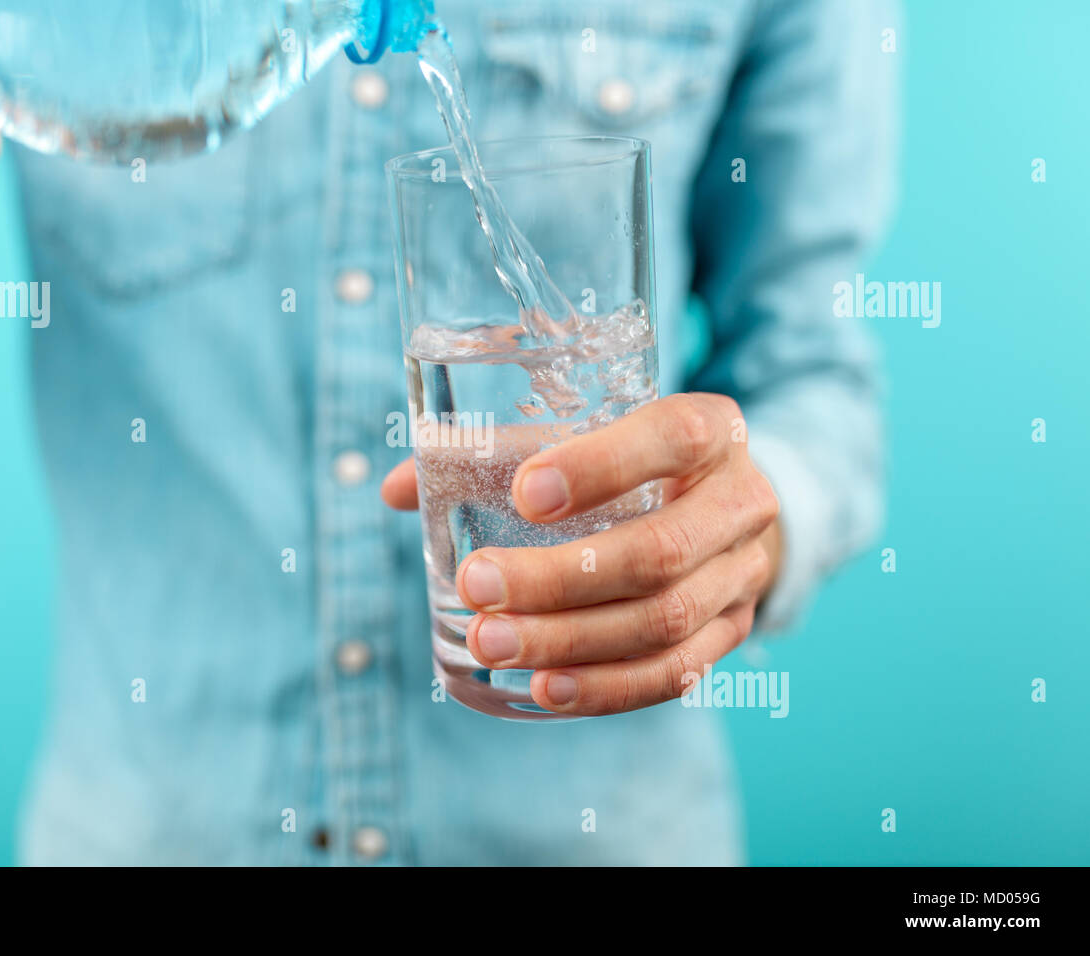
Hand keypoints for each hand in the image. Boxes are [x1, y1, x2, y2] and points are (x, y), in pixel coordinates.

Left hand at [381, 393, 782, 715]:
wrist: (725, 503)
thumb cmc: (634, 459)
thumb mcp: (587, 432)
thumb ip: (497, 451)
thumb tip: (397, 489)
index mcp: (711, 428)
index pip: (671, 438)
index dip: (600, 467)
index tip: (524, 493)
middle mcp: (741, 500)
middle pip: (659, 552)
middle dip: (559, 580)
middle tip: (476, 586)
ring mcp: (743, 574)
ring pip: (664, 621)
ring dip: (570, 641)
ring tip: (491, 643)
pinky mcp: (732, 632)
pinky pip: (674, 674)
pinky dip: (607, 687)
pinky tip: (546, 687)